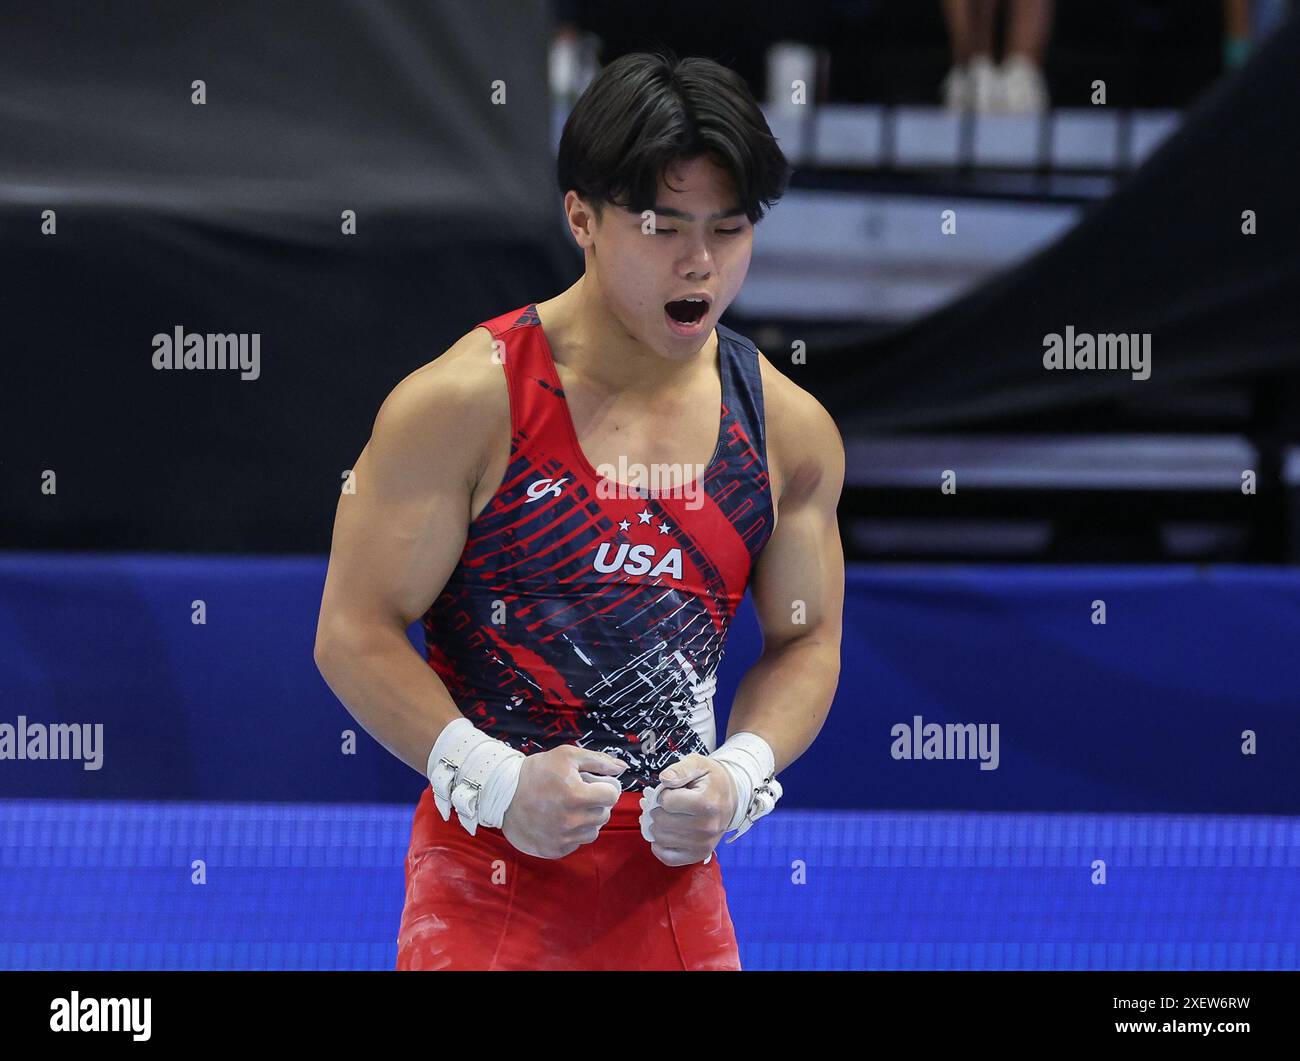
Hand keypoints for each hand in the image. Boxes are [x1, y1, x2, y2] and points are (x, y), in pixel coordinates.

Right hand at [500, 745, 624, 858]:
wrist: (502, 794)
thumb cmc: (537, 771)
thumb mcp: (567, 756)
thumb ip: (598, 761)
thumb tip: (623, 768)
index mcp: (577, 795)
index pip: (612, 796)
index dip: (605, 788)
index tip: (594, 785)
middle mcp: (571, 821)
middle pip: (604, 814)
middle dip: (596, 803)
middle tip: (580, 795)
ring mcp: (562, 838)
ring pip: (593, 832)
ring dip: (587, 820)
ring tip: (571, 809)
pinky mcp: (553, 850)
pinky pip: (576, 843)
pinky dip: (573, 833)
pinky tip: (560, 821)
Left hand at [642, 753, 738, 866]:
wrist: (730, 797)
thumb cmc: (711, 780)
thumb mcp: (698, 764)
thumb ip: (681, 769)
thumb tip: (665, 779)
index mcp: (707, 803)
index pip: (667, 802)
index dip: (663, 794)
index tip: (671, 791)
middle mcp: (707, 827)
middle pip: (662, 821)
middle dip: (657, 810)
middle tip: (664, 804)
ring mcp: (704, 844)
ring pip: (661, 839)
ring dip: (656, 826)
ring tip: (664, 816)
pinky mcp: (699, 855)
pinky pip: (668, 857)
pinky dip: (659, 846)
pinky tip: (664, 834)